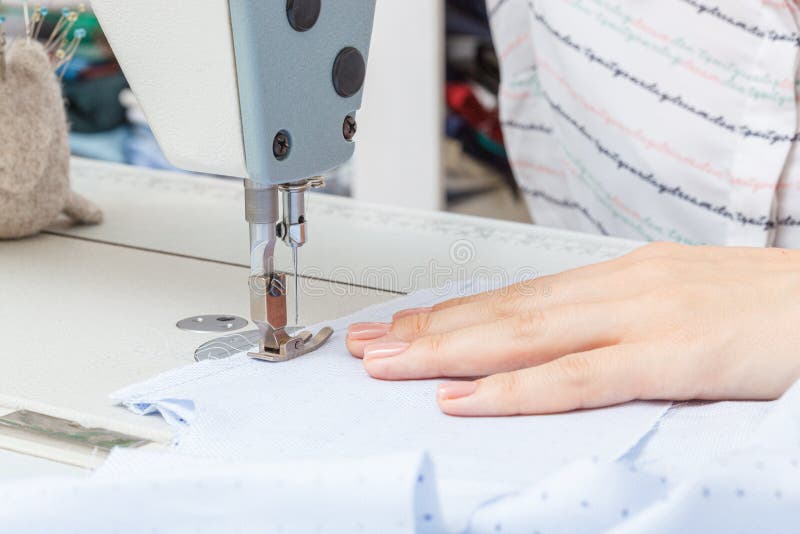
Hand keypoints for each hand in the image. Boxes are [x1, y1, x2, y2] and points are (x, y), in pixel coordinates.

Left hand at [346, 243, 799, 415]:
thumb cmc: (762, 309)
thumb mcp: (673, 305)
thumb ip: (613, 324)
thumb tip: (560, 345)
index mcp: (618, 276)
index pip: (514, 297)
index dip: (451, 314)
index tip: (401, 325)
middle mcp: (618, 287)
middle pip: (502, 312)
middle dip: (428, 329)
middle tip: (369, 343)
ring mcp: (642, 317)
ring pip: (522, 336)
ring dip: (447, 351)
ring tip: (390, 362)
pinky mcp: (672, 354)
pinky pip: (577, 377)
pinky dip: (514, 388)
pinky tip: (465, 395)